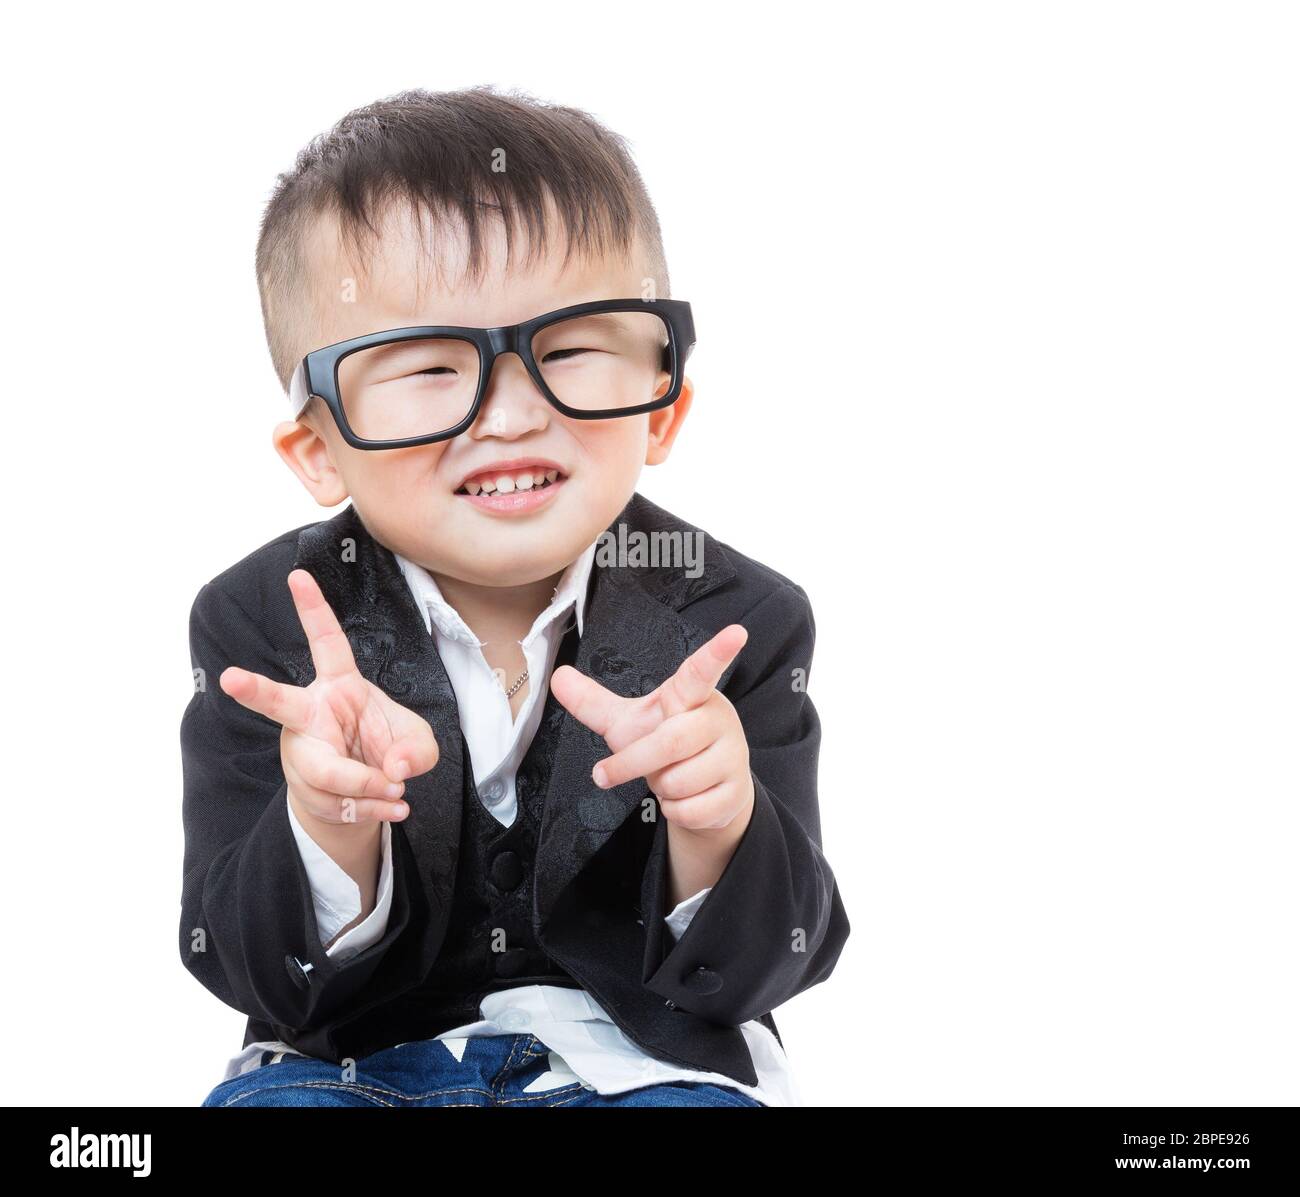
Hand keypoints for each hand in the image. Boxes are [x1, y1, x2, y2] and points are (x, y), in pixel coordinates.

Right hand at [219, 568, 438, 828]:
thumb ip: (417, 750)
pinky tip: (392, 806)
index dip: (313, 609)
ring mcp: (302, 753)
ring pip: (328, 773)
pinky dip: (375, 808)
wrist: (370, 794)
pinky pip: (339, 802)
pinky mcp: (304, 788)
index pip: (326, 643)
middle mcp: (310, 715)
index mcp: (339, 686)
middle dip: (254, 690)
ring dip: (370, 785)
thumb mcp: (418, 742)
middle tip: (230, 678)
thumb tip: (393, 770)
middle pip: (280, 703)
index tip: (297, 575)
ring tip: (396, 790)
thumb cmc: (389, 748)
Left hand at [549, 625, 754, 833]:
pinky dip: (674, 811)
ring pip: (680, 782)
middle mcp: (718, 720)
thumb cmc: (665, 745)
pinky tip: (683, 800)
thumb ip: (592, 703)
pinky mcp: (737, 791)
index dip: (718, 652)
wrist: (707, 792)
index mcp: (691, 696)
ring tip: (667, 778)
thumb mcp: (628, 723)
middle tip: (607, 774)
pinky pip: (692, 809)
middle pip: (670, 742)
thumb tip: (557, 676)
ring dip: (659, 788)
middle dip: (632, 764)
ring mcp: (733, 755)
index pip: (702, 671)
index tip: (736, 632)